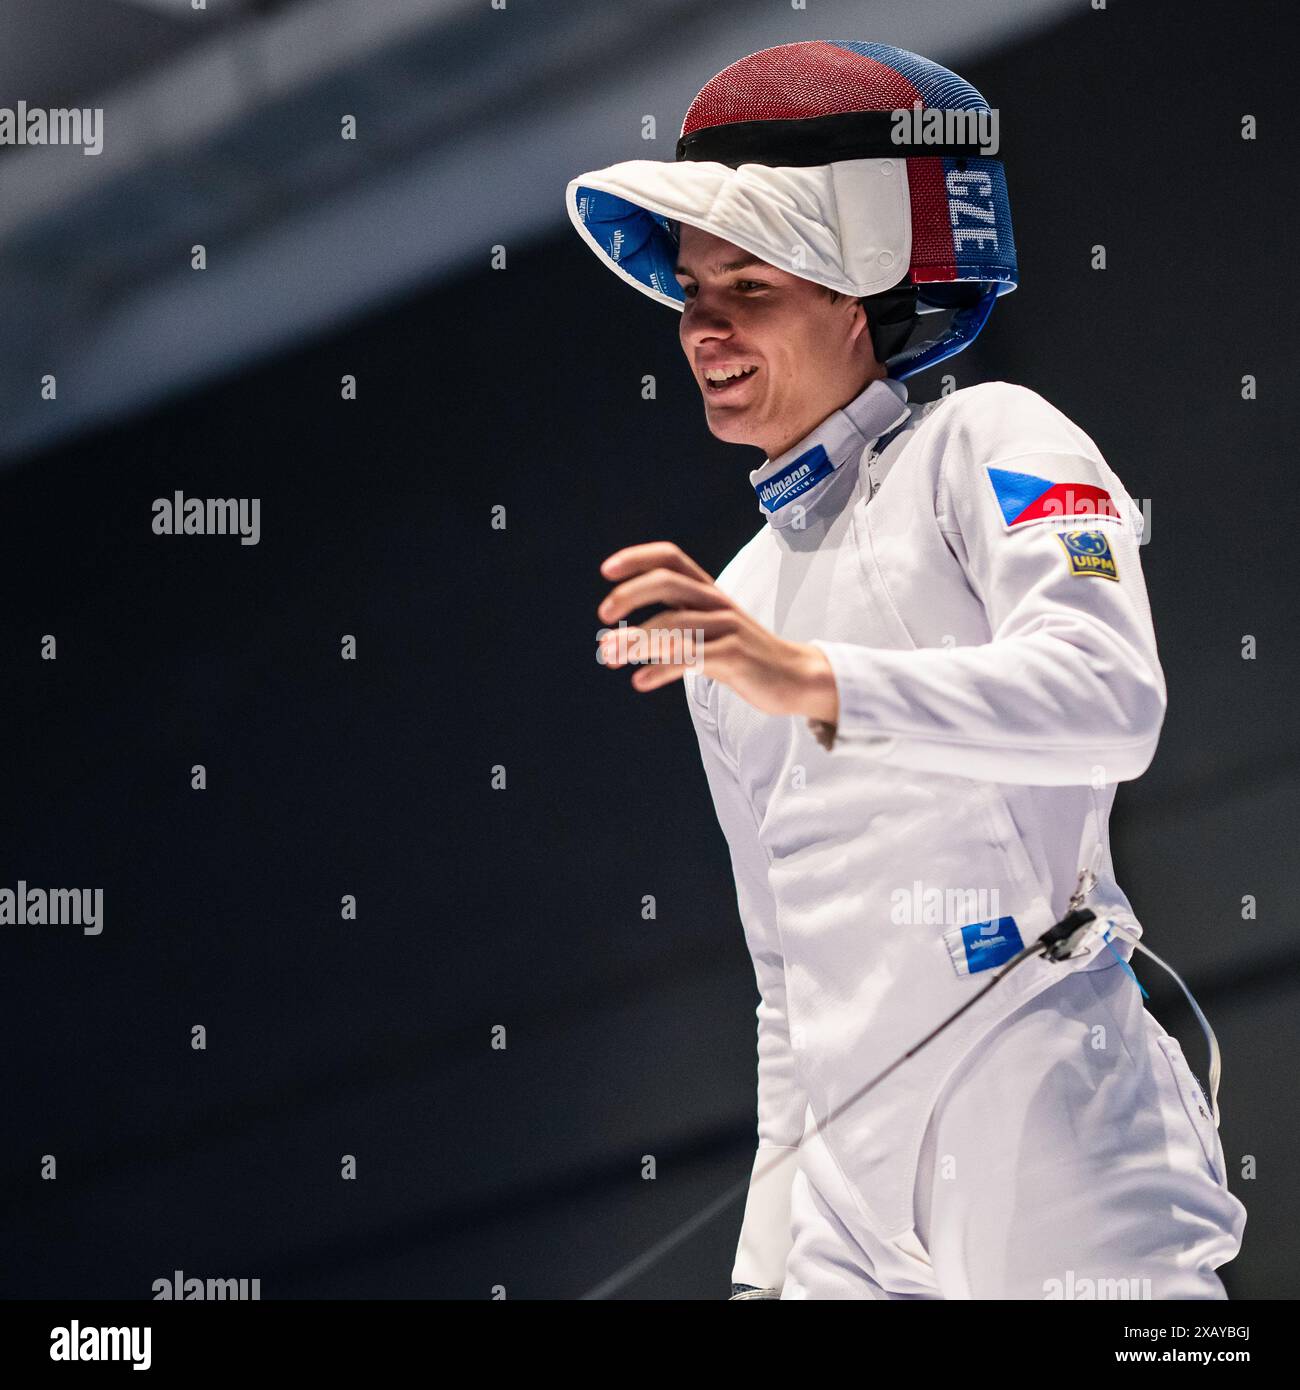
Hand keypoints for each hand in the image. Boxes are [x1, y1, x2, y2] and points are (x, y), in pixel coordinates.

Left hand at [597, 541, 838, 721]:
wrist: (796, 677)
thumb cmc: (744, 653)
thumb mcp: (712, 628)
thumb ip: (678, 621)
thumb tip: (623, 636)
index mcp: (708, 591)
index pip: (671, 558)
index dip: (638, 558)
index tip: (606, 571)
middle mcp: (716, 603)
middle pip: (668, 584)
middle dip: (630, 595)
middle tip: (602, 615)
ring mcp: (727, 629)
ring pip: (674, 624)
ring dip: (636, 640)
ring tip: (609, 657)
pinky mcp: (735, 657)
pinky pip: (691, 658)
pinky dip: (660, 669)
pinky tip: (640, 682)